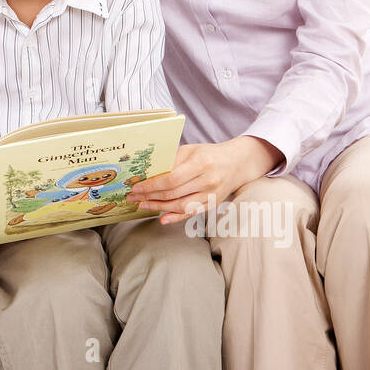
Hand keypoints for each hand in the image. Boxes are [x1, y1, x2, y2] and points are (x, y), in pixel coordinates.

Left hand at [126, 135, 281, 223]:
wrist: (236, 163)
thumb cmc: (209, 154)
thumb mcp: (191, 150)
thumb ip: (172, 161)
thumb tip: (149, 173)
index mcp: (201, 163)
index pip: (171, 179)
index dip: (151, 185)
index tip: (136, 187)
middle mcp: (208, 180)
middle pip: (173, 193)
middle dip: (150, 196)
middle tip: (133, 197)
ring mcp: (211, 195)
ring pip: (181, 205)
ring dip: (158, 207)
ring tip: (142, 205)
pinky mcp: (212, 204)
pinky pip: (191, 213)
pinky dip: (176, 218)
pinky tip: (162, 218)